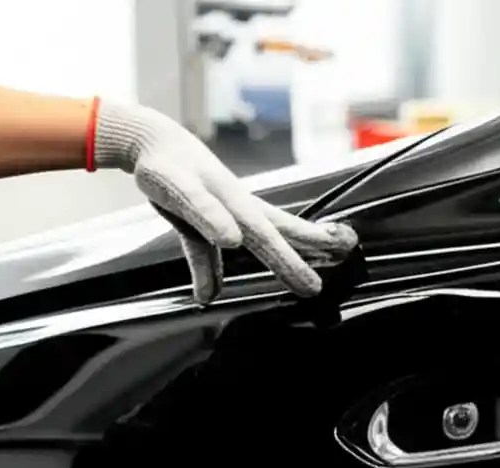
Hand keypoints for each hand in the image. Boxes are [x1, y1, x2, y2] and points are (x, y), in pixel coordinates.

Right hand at [93, 101, 356, 303]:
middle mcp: (234, 203)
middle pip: (276, 231)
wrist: (150, 140)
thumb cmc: (180, 181)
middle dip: (305, 252)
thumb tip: (210, 296)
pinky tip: (229, 238)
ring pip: (246, 221)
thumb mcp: (192, 231)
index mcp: (243, 211)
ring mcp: (209, 193)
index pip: (288, 229)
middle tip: (332, 269)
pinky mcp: (177, 185)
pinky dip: (215, 221)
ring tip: (292, 266)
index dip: (317, 241)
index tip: (349, 248)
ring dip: (272, 244)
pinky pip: (198, 205)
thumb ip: (204, 264)